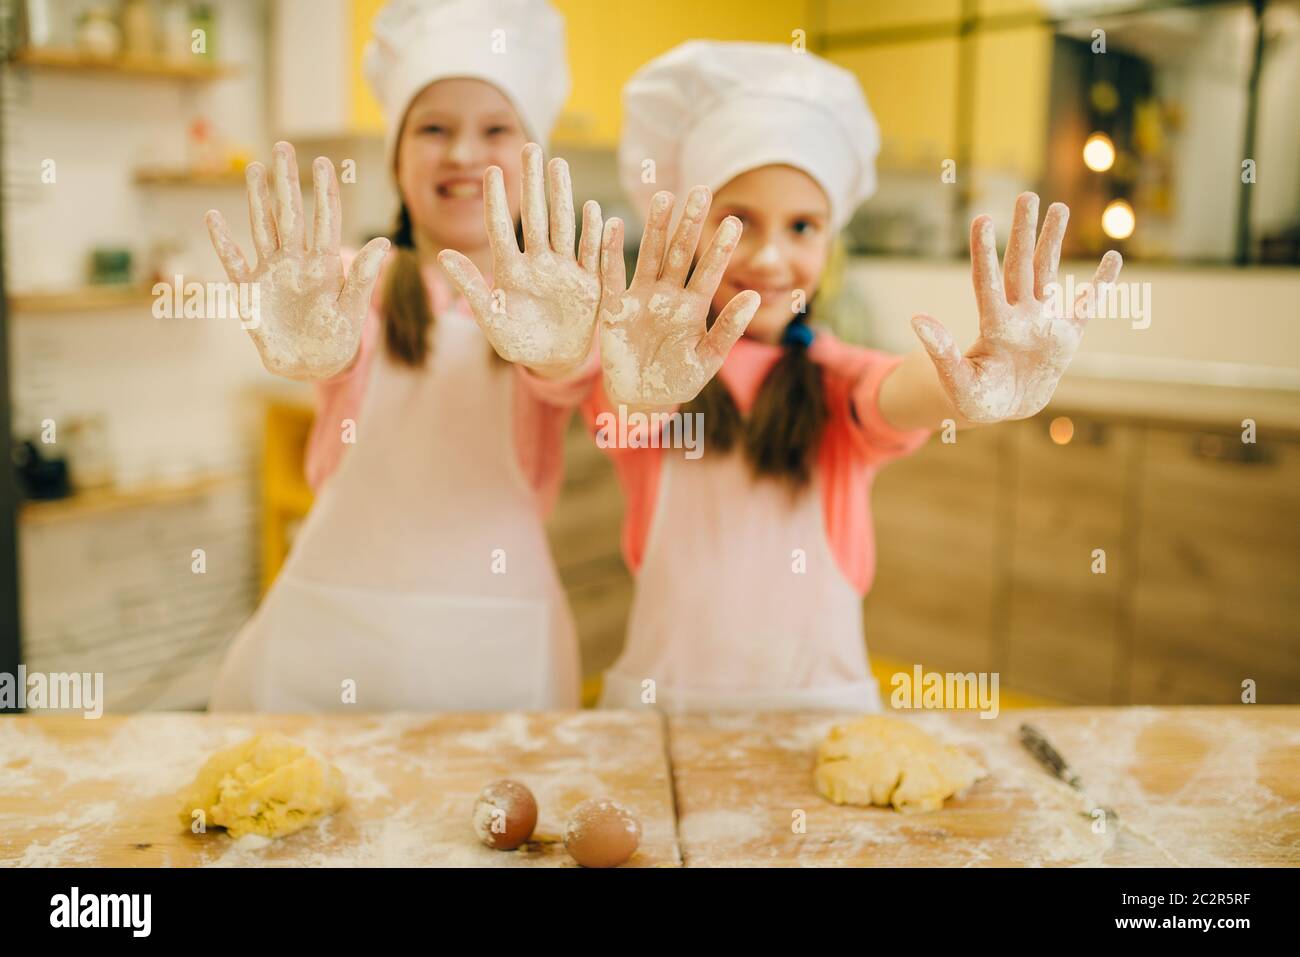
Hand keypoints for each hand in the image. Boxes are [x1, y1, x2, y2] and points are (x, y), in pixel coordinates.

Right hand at [205, 141, 388, 379]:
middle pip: (290, 213)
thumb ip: (364, 278)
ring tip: (254, 168)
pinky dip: (223, 242)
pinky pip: (233, 262)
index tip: (324, 162)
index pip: (324, 220)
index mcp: (324, 265)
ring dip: (257, 199)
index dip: (324, 192)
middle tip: (282, 146)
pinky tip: (213, 218)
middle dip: (287, 180)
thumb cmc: (338, 340)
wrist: (312, 366)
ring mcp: (271, 273)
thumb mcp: (353, 311)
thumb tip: (385, 244)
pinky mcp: (249, 291)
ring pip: (263, 227)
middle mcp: (296, 261)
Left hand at [439, 143, 602, 378]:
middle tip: (530, 147)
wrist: (553, 361)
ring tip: (559, 164)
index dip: (495, 200)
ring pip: (563, 226)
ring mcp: (565, 270)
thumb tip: (442, 254)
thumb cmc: (518, 342)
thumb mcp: (491, 318)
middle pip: (535, 216)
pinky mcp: (589, 283)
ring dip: (562, 196)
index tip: (489, 170)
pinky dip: (595, 233)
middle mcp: (539, 262)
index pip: (501, 228)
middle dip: (532, 182)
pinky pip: (592, 255)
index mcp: (511, 270)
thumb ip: (470, 287)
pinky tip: (594, 209)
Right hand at [598, 187, 759, 405]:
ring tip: (664, 197)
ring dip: (656, 227)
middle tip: (701, 191)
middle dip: (690, 224)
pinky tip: (611, 225)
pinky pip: (612, 274)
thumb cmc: (678, 380)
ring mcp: (642, 297)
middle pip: (680, 252)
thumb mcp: (706, 359)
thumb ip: (728, 329)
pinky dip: (609, 252)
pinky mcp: (615, 306)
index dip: (720, 248)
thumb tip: (754, 297)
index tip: (734, 222)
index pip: (709, 271)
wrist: (641, 398)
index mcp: (693, 306)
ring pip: (650, 255)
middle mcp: (668, 294)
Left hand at [910, 192, 1122, 422]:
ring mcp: (1043, 322)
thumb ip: (941, 351)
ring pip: (1049, 273)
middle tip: (1026, 195)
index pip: (987, 281)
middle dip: (1023, 231)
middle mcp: (1017, 315)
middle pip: (1021, 266)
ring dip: (1053, 241)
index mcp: (993, 325)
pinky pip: (1087, 306)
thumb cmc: (976, 397)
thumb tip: (915, 319)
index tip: (981, 219)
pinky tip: (1112, 258)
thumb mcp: (956, 380)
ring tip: (1059, 207)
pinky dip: (1101, 285)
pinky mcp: (1067, 336)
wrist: (1004, 408)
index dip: (984, 252)